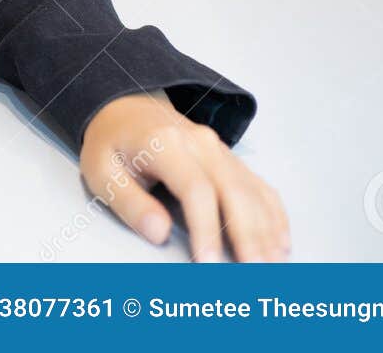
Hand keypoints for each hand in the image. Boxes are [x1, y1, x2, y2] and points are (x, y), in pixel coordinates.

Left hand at [79, 89, 289, 261]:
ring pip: (252, 192)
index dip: (206, 229)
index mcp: (165, 143)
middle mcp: (200, 143)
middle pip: (234, 191)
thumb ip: (129, 202)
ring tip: (272, 267)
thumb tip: (159, 232)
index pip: (196, 189)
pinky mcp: (230, 159)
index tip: (208, 262)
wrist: (126, 109)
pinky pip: (259, 187)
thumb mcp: (101, 171)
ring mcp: (220, 150)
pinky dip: (274, 216)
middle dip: (247, 236)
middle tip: (254, 274)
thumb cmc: (112, 144)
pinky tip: (280, 243)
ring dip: (266, 231)